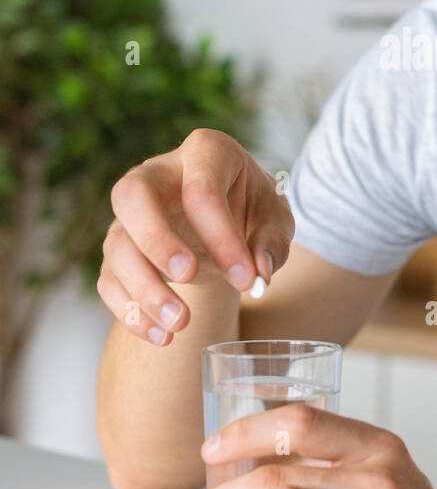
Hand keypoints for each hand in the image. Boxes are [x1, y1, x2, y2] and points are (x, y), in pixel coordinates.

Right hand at [97, 128, 293, 345]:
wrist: (226, 221)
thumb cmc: (252, 211)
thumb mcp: (275, 219)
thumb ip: (272, 242)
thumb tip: (260, 272)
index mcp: (204, 153)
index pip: (201, 189)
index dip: (221, 237)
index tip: (246, 279)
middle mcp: (157, 174)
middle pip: (132, 195)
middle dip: (157, 239)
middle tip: (189, 276)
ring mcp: (131, 213)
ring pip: (116, 244)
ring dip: (144, 287)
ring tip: (180, 324)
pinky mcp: (120, 248)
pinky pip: (109, 279)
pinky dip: (130, 310)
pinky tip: (161, 335)